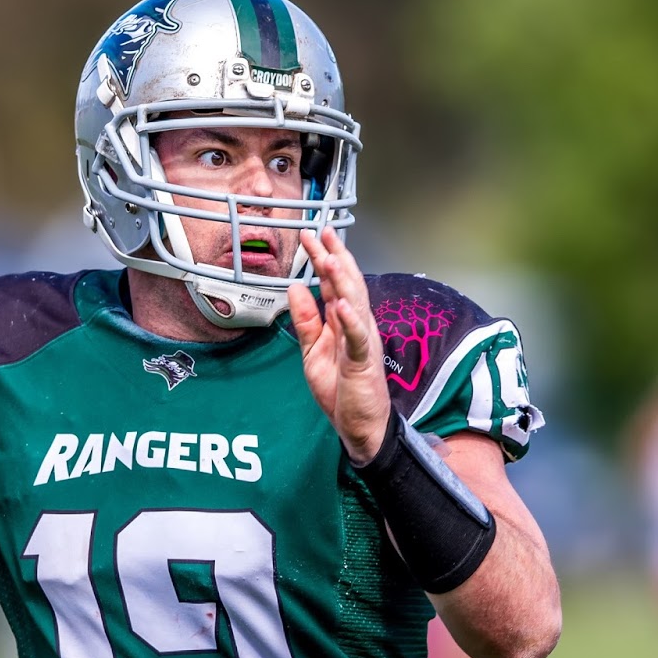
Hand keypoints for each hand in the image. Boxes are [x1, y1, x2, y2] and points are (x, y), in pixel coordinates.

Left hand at [286, 228, 390, 464]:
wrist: (360, 426)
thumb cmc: (342, 391)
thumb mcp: (313, 352)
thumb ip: (306, 321)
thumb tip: (294, 289)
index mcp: (343, 323)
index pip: (333, 284)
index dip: (323, 258)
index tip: (312, 235)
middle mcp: (356, 326)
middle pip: (347, 285)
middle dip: (334, 257)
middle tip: (321, 232)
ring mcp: (362, 342)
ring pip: (355, 304)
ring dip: (342, 281)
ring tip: (330, 258)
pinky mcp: (363, 362)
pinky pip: (357, 338)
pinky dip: (350, 320)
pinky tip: (340, 305)